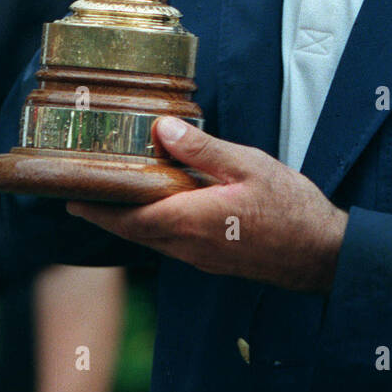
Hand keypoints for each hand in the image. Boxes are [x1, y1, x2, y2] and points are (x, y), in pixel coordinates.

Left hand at [67, 118, 349, 292]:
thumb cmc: (290, 208)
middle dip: (106, 214)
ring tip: (117, 196)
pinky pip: (173, 244)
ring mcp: (201, 258)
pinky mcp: (214, 261)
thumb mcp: (249, 166)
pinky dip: (156, 227)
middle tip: (83, 194)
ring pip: (153, 241)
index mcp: (190, 220)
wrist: (321, 254)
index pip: (129, 219)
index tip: (69, 197)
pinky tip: (164, 208)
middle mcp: (188, 246)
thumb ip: (204, 150)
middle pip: (134, 233)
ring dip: (130, 221)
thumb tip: (162, 130)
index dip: (97, 210)